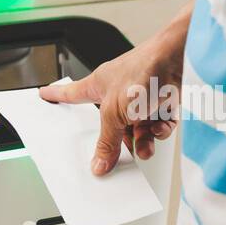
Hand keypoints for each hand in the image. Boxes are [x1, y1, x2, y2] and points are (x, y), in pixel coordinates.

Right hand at [38, 7, 189, 173]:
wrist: (180, 60)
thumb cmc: (144, 69)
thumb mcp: (115, 112)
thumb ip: (107, 140)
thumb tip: (99, 164)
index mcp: (99, 85)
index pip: (72, 93)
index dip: (58, 96)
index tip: (45, 95)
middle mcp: (120, 90)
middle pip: (112, 122)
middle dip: (118, 140)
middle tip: (117, 155)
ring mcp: (143, 96)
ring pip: (138, 127)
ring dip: (143, 140)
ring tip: (145, 148)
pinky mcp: (164, 100)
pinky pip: (158, 124)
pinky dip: (160, 130)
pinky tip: (160, 130)